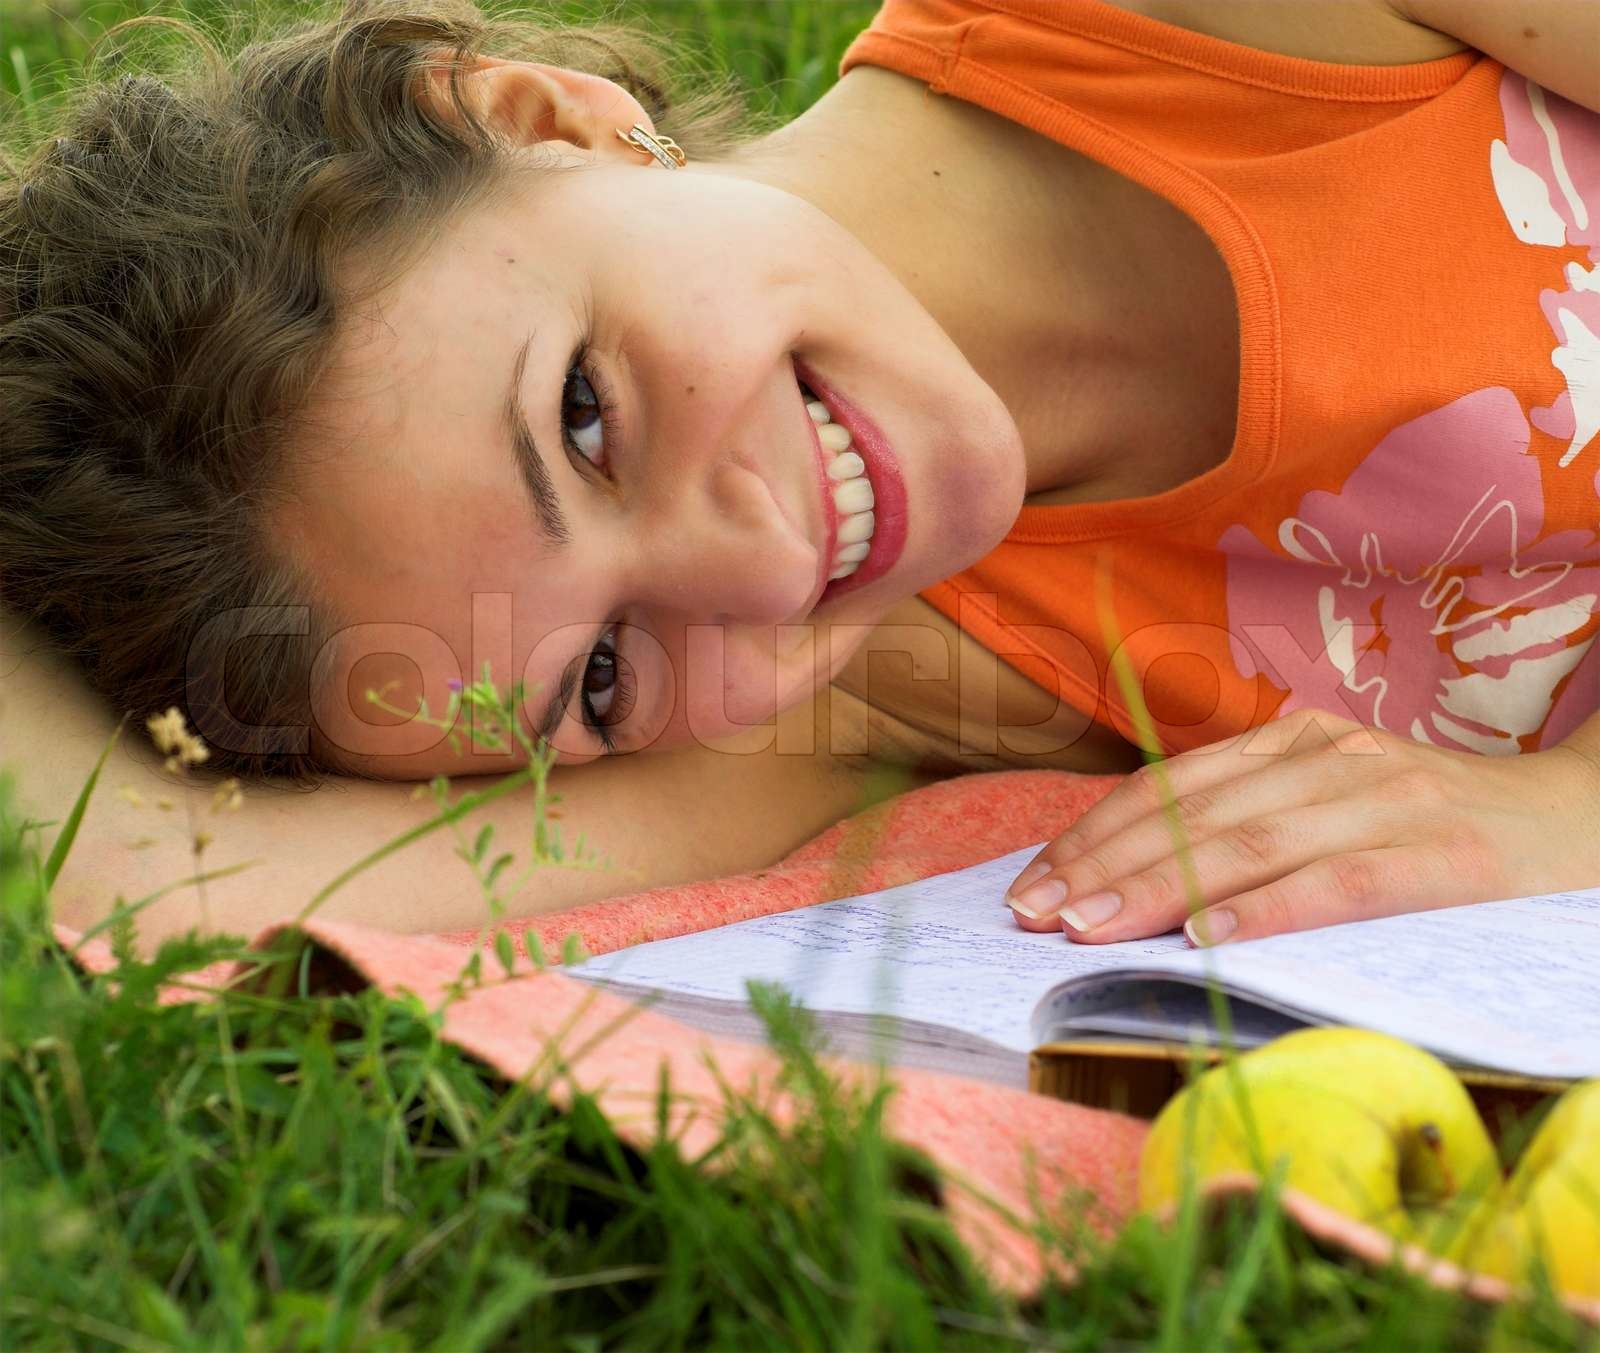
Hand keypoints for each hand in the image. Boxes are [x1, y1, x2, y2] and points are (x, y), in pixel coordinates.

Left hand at [1003, 708, 1599, 945]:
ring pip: (1248, 844)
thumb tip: (1128, 879)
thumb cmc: (1433, 827)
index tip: (1027, 886)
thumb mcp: (1334, 803)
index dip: (1091, 835)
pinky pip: (1338, 882)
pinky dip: (1265, 908)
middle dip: (1100, 867)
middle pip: (1191, 815)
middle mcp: (1331, 757)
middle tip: (1031, 916)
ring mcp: (1389, 799)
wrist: (1582, 819)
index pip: (1168, 787)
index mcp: (1295, 741)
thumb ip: (1250, 823)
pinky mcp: (1443, 854)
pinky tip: (1204, 937)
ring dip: (1156, 889)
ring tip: (1085, 930)